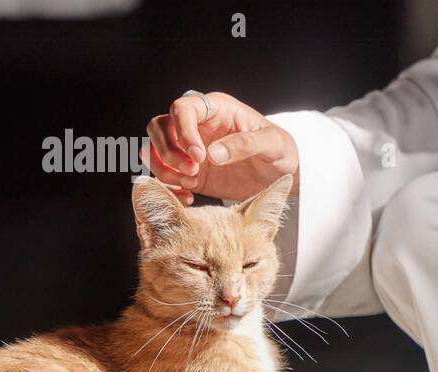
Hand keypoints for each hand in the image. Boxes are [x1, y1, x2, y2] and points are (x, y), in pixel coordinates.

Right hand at [143, 92, 298, 203]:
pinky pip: (164, 176)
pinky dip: (168, 187)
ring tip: (190, 183)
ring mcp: (190, 149)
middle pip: (159, 127)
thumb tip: (212, 154)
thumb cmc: (281, 150)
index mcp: (216, 109)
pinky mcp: (190, 172)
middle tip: (193, 170)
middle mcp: (197, 125)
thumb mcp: (272, 144)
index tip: (199, 155)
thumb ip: (245, 144)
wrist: (283, 174)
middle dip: (168, 150)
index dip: (183, 131)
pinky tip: (189, 198)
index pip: (183, 108)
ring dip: (164, 168)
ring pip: (154, 150)